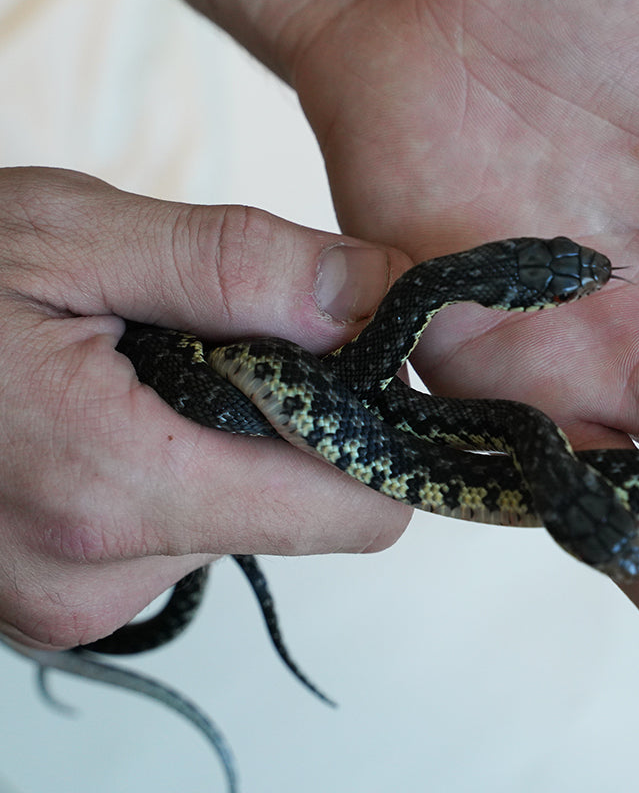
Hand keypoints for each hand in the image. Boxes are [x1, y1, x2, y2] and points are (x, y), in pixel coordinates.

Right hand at [0, 167, 409, 650]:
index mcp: (111, 493)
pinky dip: (171, 469)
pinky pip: (174, 535)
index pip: (352, 512)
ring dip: (219, 442)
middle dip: (282, 424)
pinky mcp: (54, 602)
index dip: (373, 431)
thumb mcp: (76, 236)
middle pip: (300, 514)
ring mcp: (68, 605)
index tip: (352, 360)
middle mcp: (94, 580)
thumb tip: (381, 294)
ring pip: (238, 523)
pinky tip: (105, 413)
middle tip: (198, 342)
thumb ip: (240, 267)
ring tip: (131, 373)